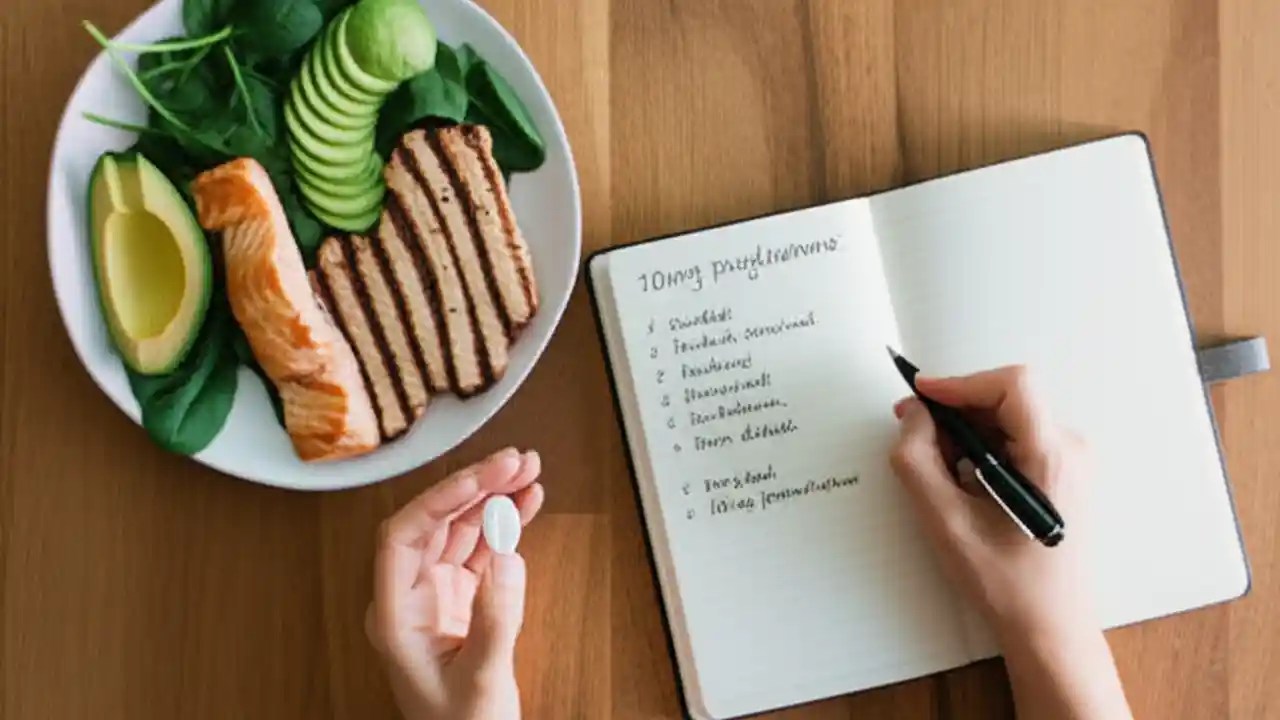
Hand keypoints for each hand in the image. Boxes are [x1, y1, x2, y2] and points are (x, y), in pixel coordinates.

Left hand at [367, 448, 545, 719]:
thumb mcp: (481, 680)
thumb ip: (495, 618)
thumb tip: (508, 554)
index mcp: (395, 615)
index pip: (403, 537)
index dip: (439, 500)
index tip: (478, 480)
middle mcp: (410, 596)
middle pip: (435, 522)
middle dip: (474, 487)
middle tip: (514, 462)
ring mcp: (436, 595)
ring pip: (460, 528)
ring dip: (493, 497)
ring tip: (527, 470)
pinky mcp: (462, 598)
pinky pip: (481, 548)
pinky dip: (504, 523)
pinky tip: (526, 502)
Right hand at [889, 366, 1092, 639]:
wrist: (1048, 625)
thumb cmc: (1007, 584)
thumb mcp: (947, 522)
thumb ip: (918, 461)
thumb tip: (913, 415)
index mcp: (1052, 457)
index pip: (1012, 386)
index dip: (962, 383)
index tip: (923, 396)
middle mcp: (1070, 450)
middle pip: (1005, 399)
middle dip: (956, 413)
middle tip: (920, 442)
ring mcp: (1070, 460)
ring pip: (1007, 418)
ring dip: (968, 435)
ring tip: (944, 476)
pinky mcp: (1061, 472)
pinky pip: (1016, 438)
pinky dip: (983, 450)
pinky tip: (965, 485)